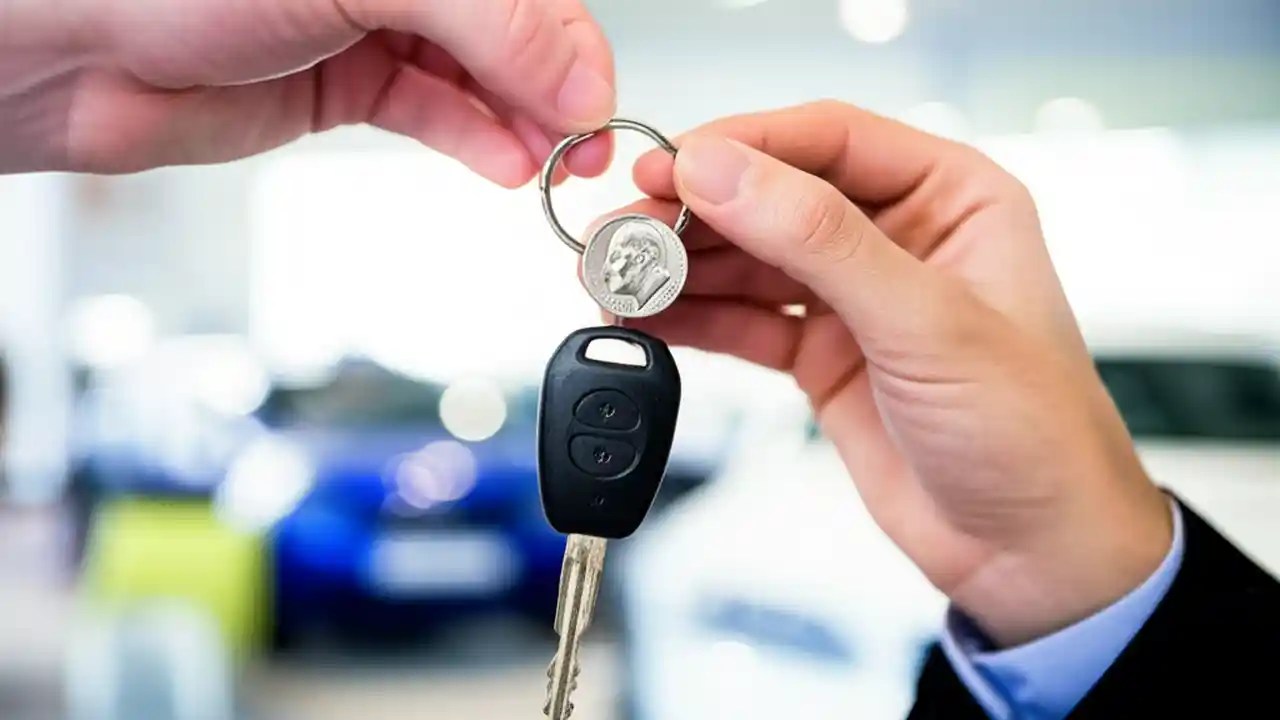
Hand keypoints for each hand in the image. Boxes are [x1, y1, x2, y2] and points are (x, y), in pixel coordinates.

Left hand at [0, 0, 613, 181]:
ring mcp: (371, 22)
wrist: (72, 48)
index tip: (593, 111)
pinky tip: (504, 163)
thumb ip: (485, 22)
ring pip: (477, 75)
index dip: (570, 47)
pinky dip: (471, 139)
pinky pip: (431, 109)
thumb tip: (576, 77)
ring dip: (520, 124)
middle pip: (511, 31)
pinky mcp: (343, 82)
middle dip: (554, 91)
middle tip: (583, 152)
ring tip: (549, 167)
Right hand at [612, 101, 1172, 646]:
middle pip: (775, 197)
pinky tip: (651, 317)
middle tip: (625, 228)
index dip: (745, 146)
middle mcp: (899, 238)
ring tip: (618, 277)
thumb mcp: (928, 324)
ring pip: (749, 260)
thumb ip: (820, 241)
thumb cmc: (1034, 434)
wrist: (1034, 554)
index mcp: (953, 198)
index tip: (673, 166)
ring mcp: (856, 299)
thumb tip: (727, 172)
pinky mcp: (824, 355)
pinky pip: (745, 320)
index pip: (830, 140)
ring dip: (682, 268)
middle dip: (696, 212)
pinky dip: (696, 319)